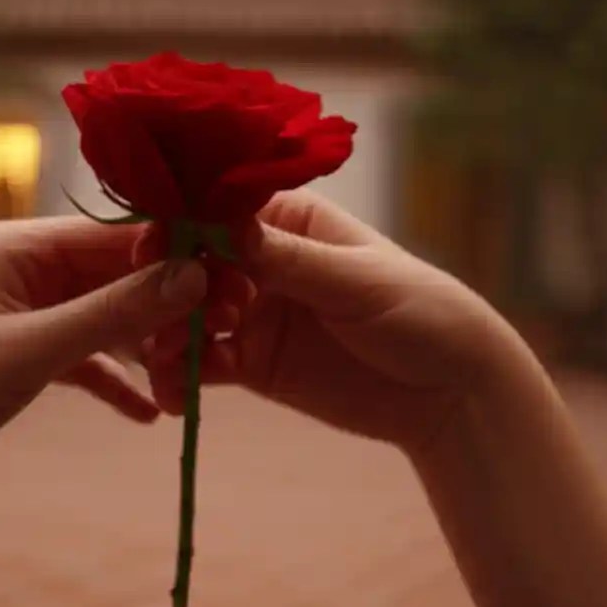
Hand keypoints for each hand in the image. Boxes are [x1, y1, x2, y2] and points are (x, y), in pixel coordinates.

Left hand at [0, 217, 206, 509]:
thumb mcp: (28, 351)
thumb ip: (111, 314)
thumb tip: (193, 276)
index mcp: (14, 246)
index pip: (113, 235)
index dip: (173, 255)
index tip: (229, 279)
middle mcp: (20, 270)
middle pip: (115, 276)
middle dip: (166, 306)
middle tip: (222, 335)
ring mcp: (20, 315)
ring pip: (104, 320)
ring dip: (144, 348)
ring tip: (190, 377)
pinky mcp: (20, 359)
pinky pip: (83, 360)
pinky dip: (113, 381)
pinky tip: (149, 413)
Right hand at [143, 191, 520, 450]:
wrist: (451, 393)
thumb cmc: (421, 312)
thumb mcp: (356, 281)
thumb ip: (288, 259)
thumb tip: (222, 224)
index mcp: (289, 219)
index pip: (219, 211)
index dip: (183, 227)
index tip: (155, 251)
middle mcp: (262, 260)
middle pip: (192, 264)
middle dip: (171, 288)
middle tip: (170, 318)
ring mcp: (254, 313)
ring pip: (188, 316)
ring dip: (168, 334)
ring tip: (168, 361)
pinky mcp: (253, 364)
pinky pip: (203, 366)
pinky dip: (182, 377)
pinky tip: (174, 395)